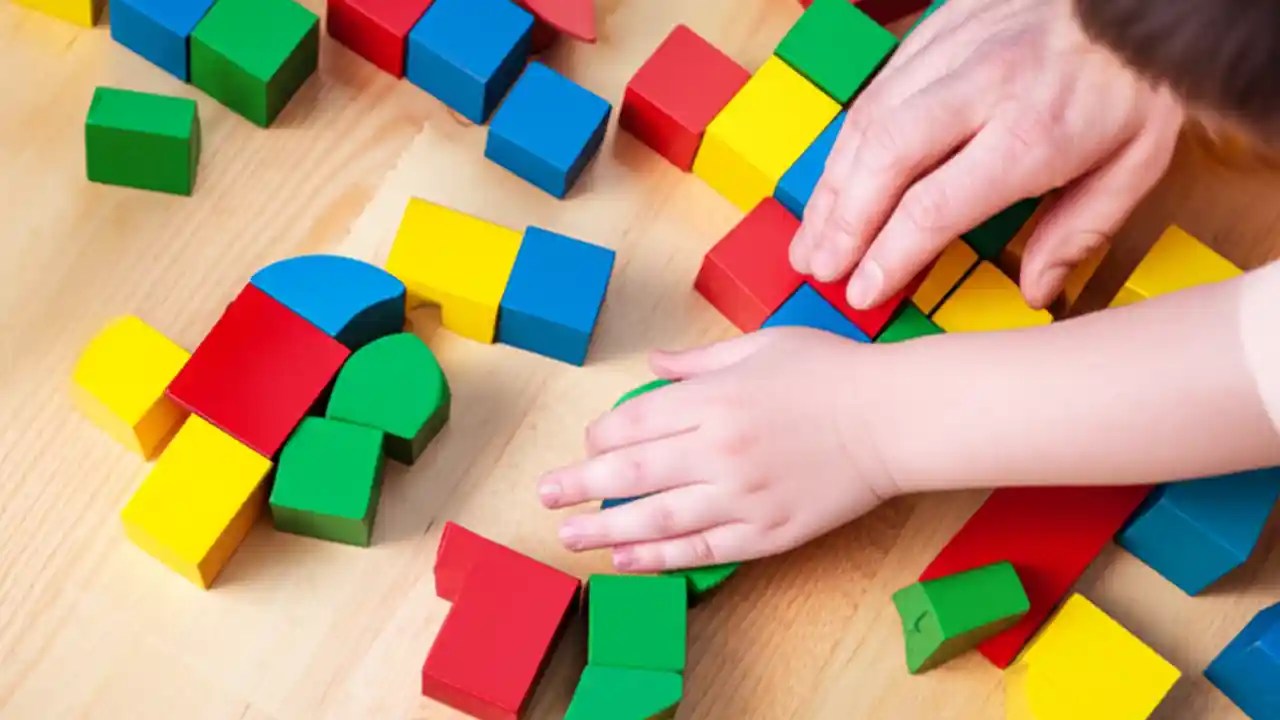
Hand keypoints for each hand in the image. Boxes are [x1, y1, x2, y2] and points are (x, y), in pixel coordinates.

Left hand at [536, 329, 896, 571]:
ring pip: (657, 518)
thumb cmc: (831, 372)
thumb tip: (652, 364)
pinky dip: (659, 556)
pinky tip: (627, 559)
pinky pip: (701, 549)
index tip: (589, 443)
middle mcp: (720, 450)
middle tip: (544, 495)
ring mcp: (743, 496)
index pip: (634, 423)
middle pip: (630, 473)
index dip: (601, 436)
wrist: (893, 420)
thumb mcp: (761, 346)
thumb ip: (699, 361)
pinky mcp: (767, 532)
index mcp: (715, 399)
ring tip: (569, 538)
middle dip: (578, 486)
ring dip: (605, 530)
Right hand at [791, 0, 1184, 309]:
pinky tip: (835, 182)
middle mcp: (980, 90)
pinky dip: (846, 143)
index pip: (934, 205)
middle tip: (817, 269)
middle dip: (841, 223)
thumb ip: (1080, 231)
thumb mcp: (1134, 165)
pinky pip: (874, 91)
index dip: (889, 255)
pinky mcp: (934, 31)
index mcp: (1032, 134)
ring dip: (832, 187)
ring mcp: (951, 53)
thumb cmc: (1135, 82)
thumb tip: (1036, 292)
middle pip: (884, 160)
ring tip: (812, 238)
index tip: (864, 291)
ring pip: (867, 123)